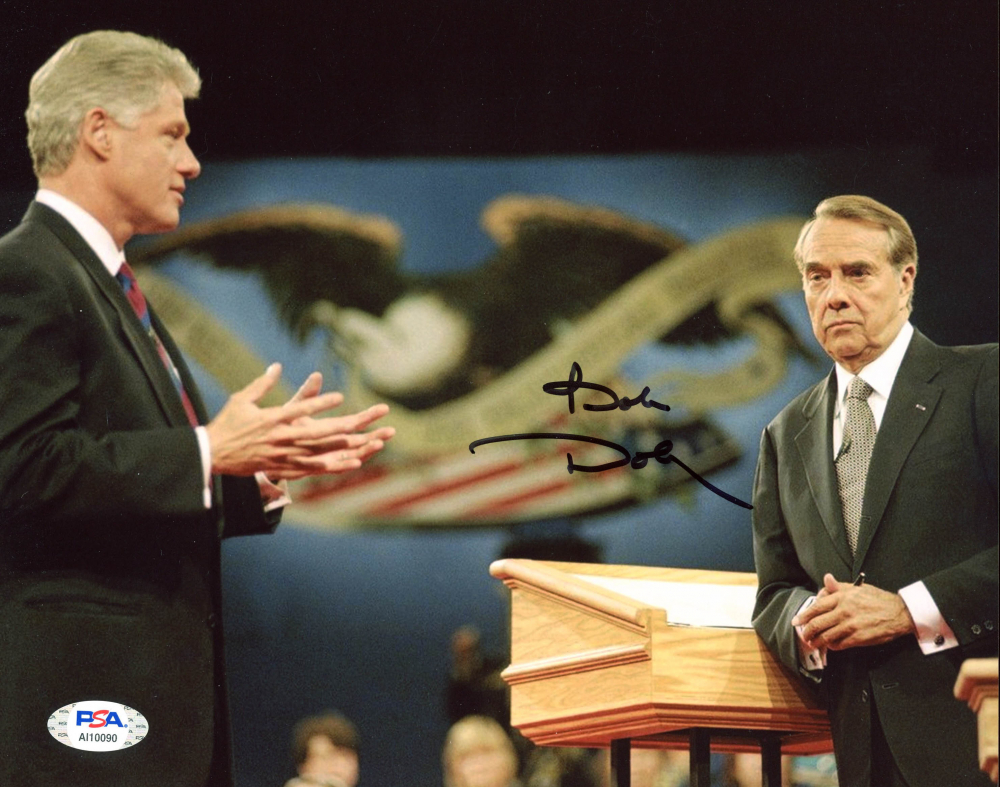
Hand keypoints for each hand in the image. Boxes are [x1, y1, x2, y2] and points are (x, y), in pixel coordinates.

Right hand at [206, 364, 393, 477]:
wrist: (211, 454)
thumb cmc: (227, 424)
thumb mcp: (241, 399)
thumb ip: (262, 384)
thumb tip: (276, 366)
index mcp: (271, 419)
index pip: (300, 409)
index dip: (320, 403)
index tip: (340, 397)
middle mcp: (279, 438)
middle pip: (314, 433)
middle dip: (338, 428)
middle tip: (360, 422)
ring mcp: (281, 455)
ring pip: (315, 452)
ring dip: (338, 448)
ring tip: (360, 443)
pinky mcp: (280, 467)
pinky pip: (308, 469)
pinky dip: (327, 466)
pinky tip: (345, 464)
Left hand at [791, 573, 915, 650]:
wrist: (899, 613)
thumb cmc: (878, 600)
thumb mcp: (857, 588)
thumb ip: (839, 586)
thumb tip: (826, 579)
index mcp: (842, 597)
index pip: (816, 607)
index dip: (804, 615)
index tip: (796, 621)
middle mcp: (844, 611)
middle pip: (817, 623)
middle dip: (807, 632)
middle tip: (804, 636)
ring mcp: (850, 625)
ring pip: (825, 636)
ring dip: (817, 642)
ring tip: (813, 643)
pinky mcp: (858, 638)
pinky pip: (839, 644)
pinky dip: (832, 646)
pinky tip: (831, 645)